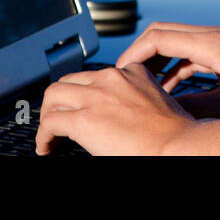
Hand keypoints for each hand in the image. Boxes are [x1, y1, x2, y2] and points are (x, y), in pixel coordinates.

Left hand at [36, 63, 195, 154]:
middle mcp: (112, 78)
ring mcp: (96, 97)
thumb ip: (135, 98)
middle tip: (59, 119)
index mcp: (132, 72)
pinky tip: (47, 147)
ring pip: (53, 95)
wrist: (176, 147)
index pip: (96, 76)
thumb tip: (117, 116)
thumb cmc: (174, 134)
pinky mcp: (84, 120)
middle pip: (69, 81)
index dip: (85, 94)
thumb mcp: (158, 101)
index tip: (83, 109)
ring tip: (50, 132)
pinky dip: (43, 137)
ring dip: (47, 114)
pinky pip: (49, 123)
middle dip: (61, 100)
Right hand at [116, 21, 219, 117]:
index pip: (157, 37)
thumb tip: (161, 112)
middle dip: (140, 57)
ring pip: (178, 44)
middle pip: (163, 34)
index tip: (118, 78)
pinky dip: (177, 69)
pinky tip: (173, 94)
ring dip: (158, 65)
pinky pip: (194, 54)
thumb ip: (193, 106)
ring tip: (143, 93)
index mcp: (213, 43)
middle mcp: (217, 36)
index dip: (132, 56)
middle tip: (124, 84)